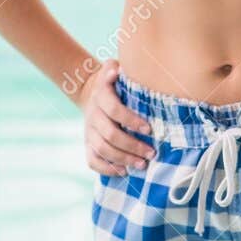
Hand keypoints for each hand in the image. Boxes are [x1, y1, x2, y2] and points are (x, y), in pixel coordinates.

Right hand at [80, 59, 153, 174]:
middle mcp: (93, 115)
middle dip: (131, 145)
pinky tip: (124, 171)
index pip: (114, 110)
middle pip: (109, 134)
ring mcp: (89, 131)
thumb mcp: (115, 69)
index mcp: (101, 96)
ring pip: (102, 149)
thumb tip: (116, 70)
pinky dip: (107, 169)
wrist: (91, 92)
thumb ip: (117, 70)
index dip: (131, 120)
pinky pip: (92, 160)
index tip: (149, 129)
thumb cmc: (115, 82)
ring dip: (123, 159)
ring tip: (142, 165)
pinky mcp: (88, 143)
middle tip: (152, 153)